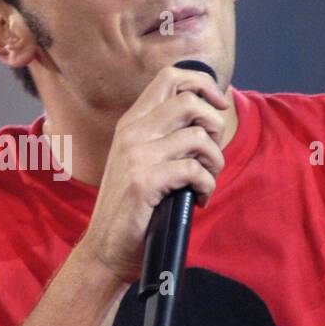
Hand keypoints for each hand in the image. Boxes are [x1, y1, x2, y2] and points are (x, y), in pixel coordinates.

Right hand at [78, 65, 230, 282]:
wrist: (105, 248)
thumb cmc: (132, 207)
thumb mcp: (141, 160)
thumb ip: (166, 136)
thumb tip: (210, 116)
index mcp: (131, 123)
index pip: (170, 77)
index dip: (203, 83)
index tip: (218, 105)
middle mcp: (131, 132)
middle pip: (189, 101)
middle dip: (215, 125)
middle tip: (211, 152)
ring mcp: (135, 155)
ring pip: (198, 137)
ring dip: (215, 161)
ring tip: (206, 180)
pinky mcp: (144, 181)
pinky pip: (194, 170)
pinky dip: (207, 186)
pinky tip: (199, 198)